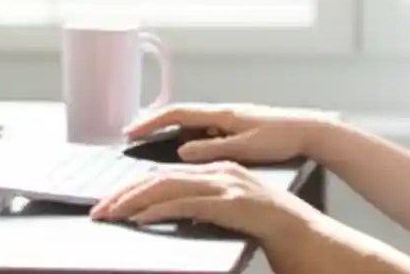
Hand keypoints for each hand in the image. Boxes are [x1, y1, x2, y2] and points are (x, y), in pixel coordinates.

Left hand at [89, 161, 318, 241]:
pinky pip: (186, 204)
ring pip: (169, 186)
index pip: (169, 175)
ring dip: (132, 201)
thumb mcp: (236, 214)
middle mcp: (223, 172)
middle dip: (124, 194)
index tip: (111, 203)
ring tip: (109, 214)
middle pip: (162, 177)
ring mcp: (230, 186)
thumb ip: (209, 209)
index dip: (135, 188)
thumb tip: (178, 215)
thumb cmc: (276, 233)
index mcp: (222, 171)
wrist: (311, 239)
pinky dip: (157, 211)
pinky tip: (138, 220)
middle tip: (98, 211)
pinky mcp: (233, 204)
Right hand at [125, 103, 336, 163]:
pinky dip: (188, 133)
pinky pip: (205, 127)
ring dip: (170, 128)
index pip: (178, 113)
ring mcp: (230, 117)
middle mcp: (223, 112)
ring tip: (150, 141)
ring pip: (193, 120)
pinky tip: (185, 146)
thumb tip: (181, 151)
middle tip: (133, 136)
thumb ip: (212, 149)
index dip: (152, 122)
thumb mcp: (244, 148)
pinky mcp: (238, 124)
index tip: (131, 132)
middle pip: (181, 114)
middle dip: (155, 123)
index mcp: (222, 114)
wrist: (309, 129)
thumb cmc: (280, 137)